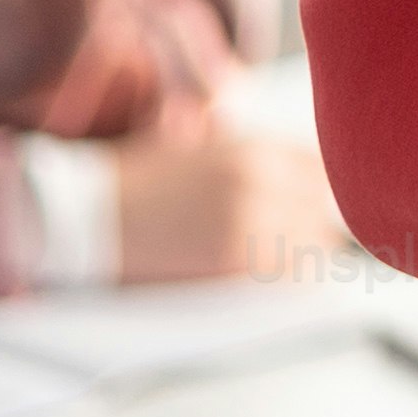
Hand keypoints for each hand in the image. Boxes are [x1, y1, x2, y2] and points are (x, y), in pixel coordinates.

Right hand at [116, 131, 345, 283]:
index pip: (318, 167)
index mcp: (252, 148)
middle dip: (317, 218)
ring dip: (308, 247)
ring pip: (314, 241)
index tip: (314, 201)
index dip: (318, 187)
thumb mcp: (204, 144)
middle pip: (322, 205)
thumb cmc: (142, 177)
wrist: (94, 211)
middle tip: (307, 231)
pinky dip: (293, 272)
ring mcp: (248, 222)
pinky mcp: (232, 261)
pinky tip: (282, 272)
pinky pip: (290, 270)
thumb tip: (298, 174)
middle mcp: (258, 181)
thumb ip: (251, 156)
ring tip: (294, 254)